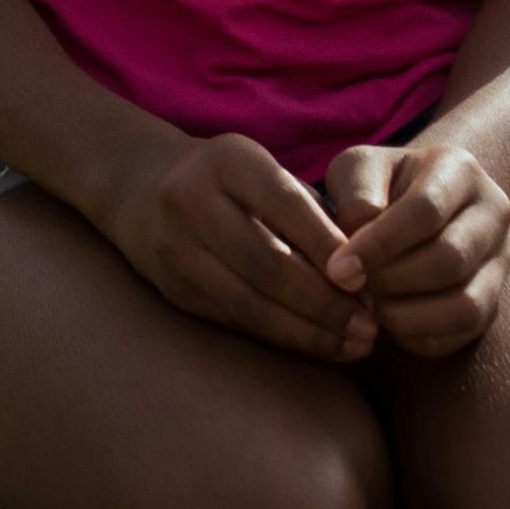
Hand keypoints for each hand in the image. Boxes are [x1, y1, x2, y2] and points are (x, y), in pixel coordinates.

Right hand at [104, 133, 376, 360]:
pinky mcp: (173, 289)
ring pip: (250, 304)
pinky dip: (281, 337)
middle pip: (268, 265)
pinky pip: (235, 320)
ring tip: (353, 347)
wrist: (138, 186)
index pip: (288, 207)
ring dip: (308, 332)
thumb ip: (308, 211)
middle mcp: (192, 202)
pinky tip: (318, 345)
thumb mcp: (262, 171)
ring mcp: (176, 249)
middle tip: (370, 329)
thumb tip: (364, 274)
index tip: (371, 282)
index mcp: (227, 162)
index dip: (331, 250)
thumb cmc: (226, 179)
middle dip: (326, 304)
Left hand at [316, 137, 509, 356]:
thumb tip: (355, 251)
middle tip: (353, 286)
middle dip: (391, 281)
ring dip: (406, 316)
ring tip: (370, 305)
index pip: (425, 210)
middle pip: (449, 260)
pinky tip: (388, 320)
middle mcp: (493, 213)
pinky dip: (419, 336)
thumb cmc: (380, 186)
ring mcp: (499, 261)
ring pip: (466, 305)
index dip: (379, 245)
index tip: (337, 268)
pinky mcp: (493, 299)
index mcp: (460, 170)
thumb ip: (354, 195)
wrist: (419, 201)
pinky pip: (463, 333)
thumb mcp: (359, 169)